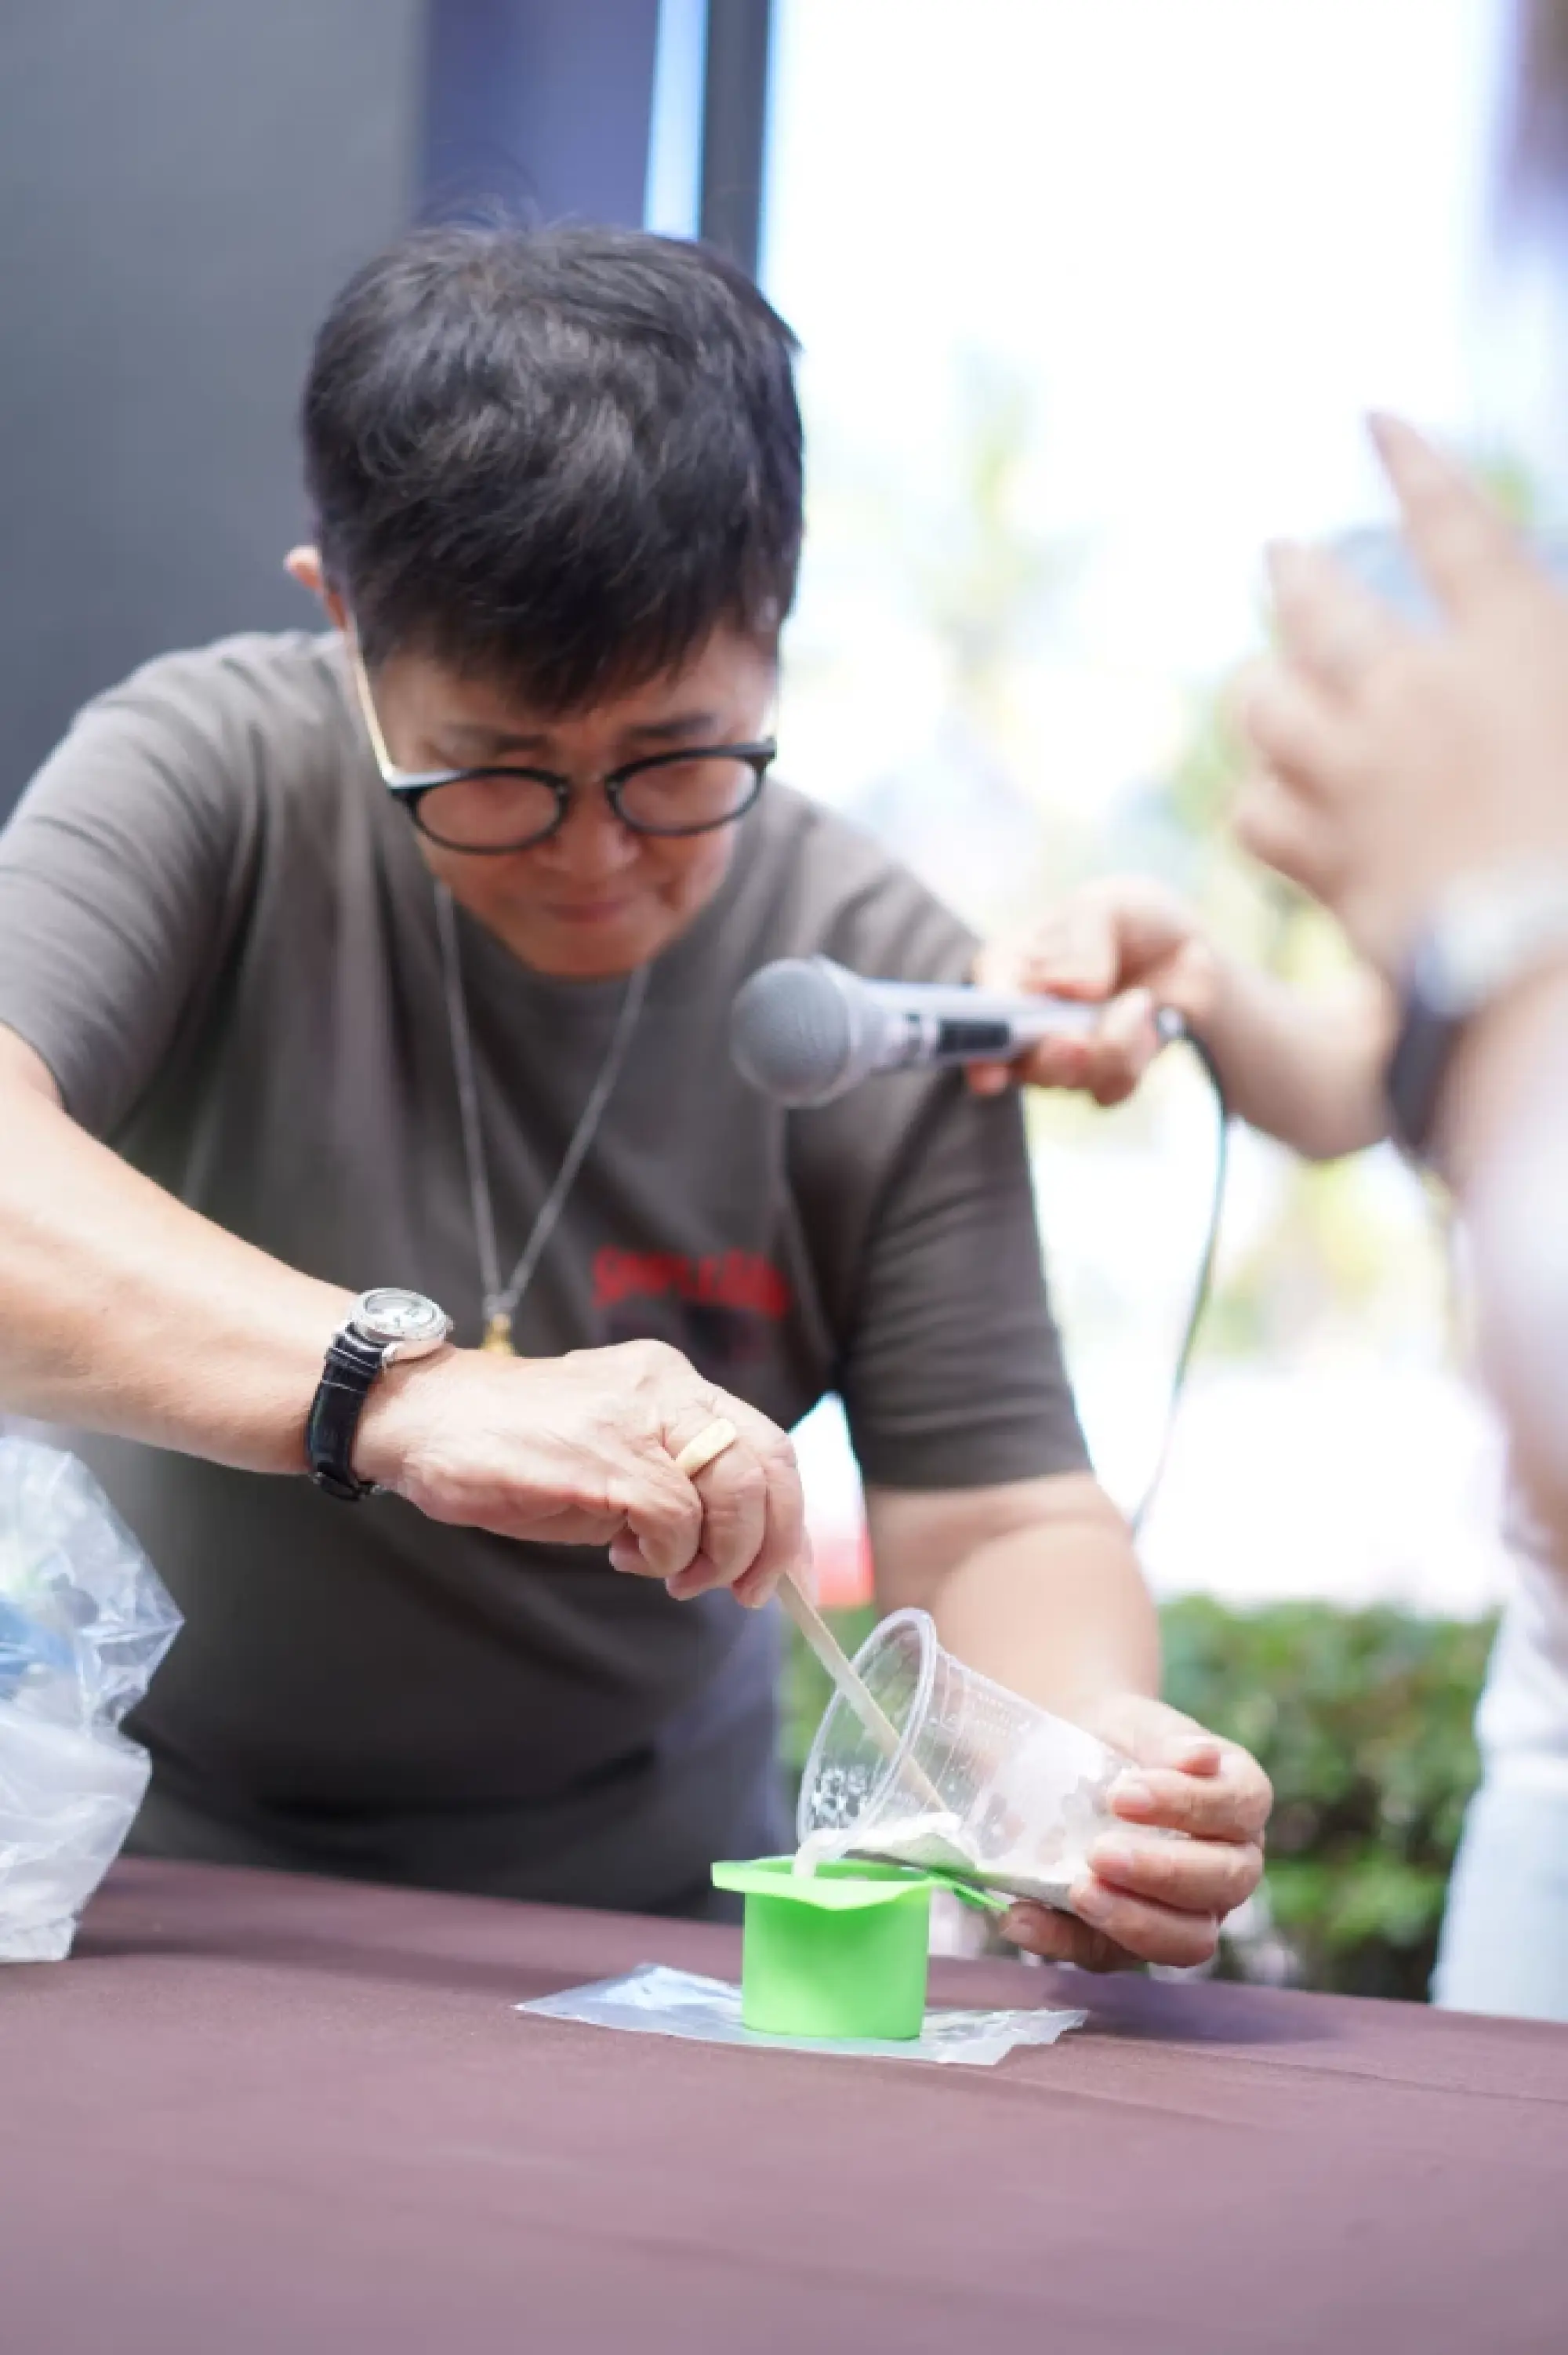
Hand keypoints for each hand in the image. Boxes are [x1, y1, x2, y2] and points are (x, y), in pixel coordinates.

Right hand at [356, 1337, 807, 1607]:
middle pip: (769, 1462)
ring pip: (734, 1489)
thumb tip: (734, 1551)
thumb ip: (673, 1487)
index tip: (788, 1574)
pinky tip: (628, 1557)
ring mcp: (638, 1417)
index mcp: (674, 1384)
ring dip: (721, 1554)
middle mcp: (668, 1388)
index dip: (789, 1516)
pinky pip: (676, 1517)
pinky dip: (667, 1553)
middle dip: (772, 1541)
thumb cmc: (510, 1447)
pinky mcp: (604, 1456)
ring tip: (676, 1577)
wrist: (423, 1418)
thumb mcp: (612, 1457)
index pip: (767, 1443)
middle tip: (745, 1590)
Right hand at [969, 878, 1219, 1102]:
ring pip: (1068, 1079)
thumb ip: (1084, 936)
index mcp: (1005, 971)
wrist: (1187, 951)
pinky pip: (1108, 1089)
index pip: (977, 1014)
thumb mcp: (1107, 905)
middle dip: (1053, 1056)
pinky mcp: (1097, 1078)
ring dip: (1112, 1045)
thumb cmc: (1131, 921)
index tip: (991, 1073)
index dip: (978, 1047)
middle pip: (1018, 1062)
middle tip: (1079, 1041)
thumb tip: (1071, 988)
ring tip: (1140, 1001)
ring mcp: (1057, 1055)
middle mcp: (1021, 1021)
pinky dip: (1137, 1056)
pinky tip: (1148, 1019)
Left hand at [1001, 1692, 1270, 1971]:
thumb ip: (1169, 1741)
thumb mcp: (1141, 1727)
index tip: (1123, 1794)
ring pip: (1189, 1939)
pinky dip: (1061, 1941)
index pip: (1237, 1808)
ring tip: (1078, 1892)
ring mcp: (1188, 1912)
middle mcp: (1230, 1863)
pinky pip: (1108, 1956)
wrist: (1072, 1755)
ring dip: (1133, 1920)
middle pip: (1224, 1882)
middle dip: (1163, 1871)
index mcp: (1239, 1801)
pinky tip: (1021, 1918)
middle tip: (1101, 1852)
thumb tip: (1198, 1756)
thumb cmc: (1120, 1741)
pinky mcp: (1131, 1941)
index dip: (1187, 1805)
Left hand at [1236, 414, 1567, 976]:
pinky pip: (1258, 813)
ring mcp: (1361, 778)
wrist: (1560, 964)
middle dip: (1295, 573)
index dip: (1412, 464)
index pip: (1454, 524)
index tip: (1374, 421)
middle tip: (1277, 554)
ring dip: (1263, 696)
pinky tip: (1273, 805)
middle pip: (1325, 609)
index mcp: (1517, 648)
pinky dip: (1263, 807)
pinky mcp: (1327, 859)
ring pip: (1267, 708)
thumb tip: (1535, 625)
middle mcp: (1421, 696)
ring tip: (1265, 690)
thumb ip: (1554, 649)